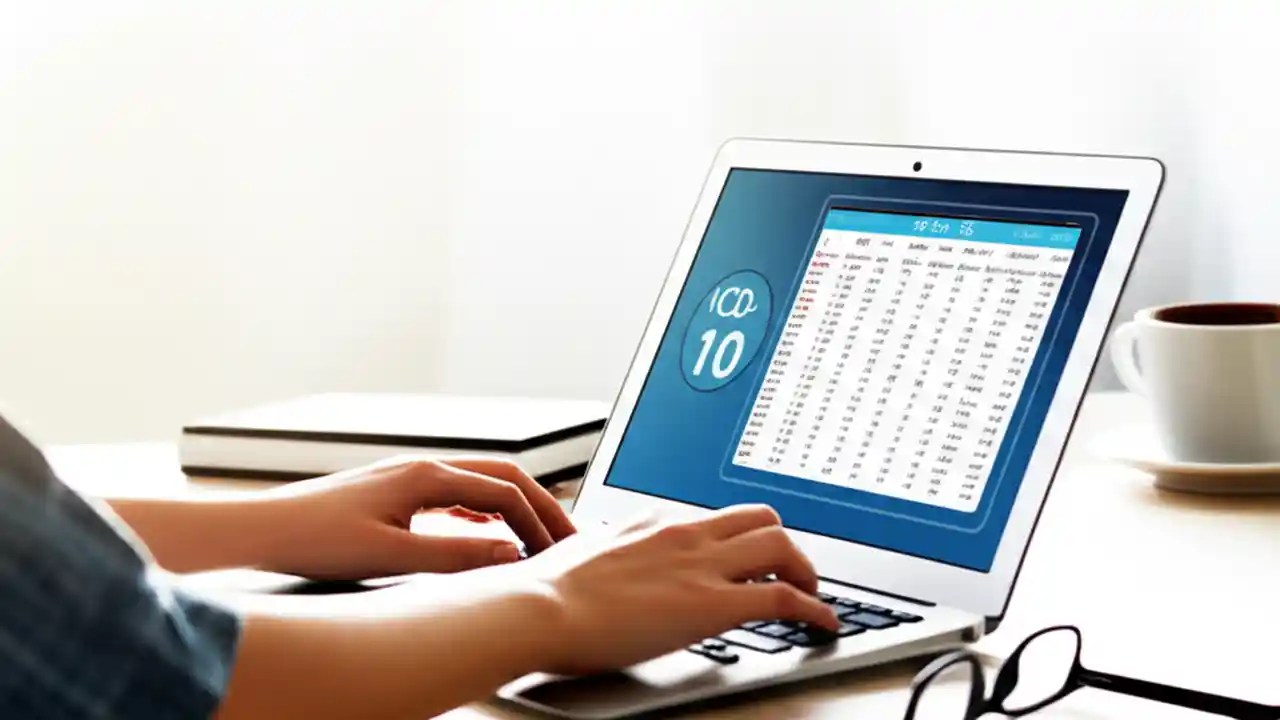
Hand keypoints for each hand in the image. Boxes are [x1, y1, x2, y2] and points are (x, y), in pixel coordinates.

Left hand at [256, 457, 575, 578]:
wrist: (264, 528)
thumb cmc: (317, 539)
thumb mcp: (392, 556)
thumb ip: (455, 556)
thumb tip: (509, 555)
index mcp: (427, 477)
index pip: (505, 494)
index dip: (539, 523)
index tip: (560, 551)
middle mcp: (422, 468)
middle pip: (502, 478)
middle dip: (540, 506)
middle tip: (569, 536)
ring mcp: (408, 477)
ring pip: (480, 484)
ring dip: (514, 508)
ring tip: (536, 537)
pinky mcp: (395, 491)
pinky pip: (456, 494)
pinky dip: (484, 512)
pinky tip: (484, 534)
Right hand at [516, 504, 838, 674]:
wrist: (540, 608)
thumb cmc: (549, 591)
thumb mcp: (585, 556)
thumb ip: (610, 553)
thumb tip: (606, 557)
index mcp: (655, 522)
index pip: (716, 519)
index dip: (741, 541)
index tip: (749, 558)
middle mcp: (684, 532)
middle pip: (761, 518)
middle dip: (785, 546)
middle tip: (793, 572)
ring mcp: (701, 564)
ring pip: (781, 544)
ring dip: (805, 570)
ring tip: (812, 596)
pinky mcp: (712, 602)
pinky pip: (783, 597)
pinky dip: (813, 608)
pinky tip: (822, 624)